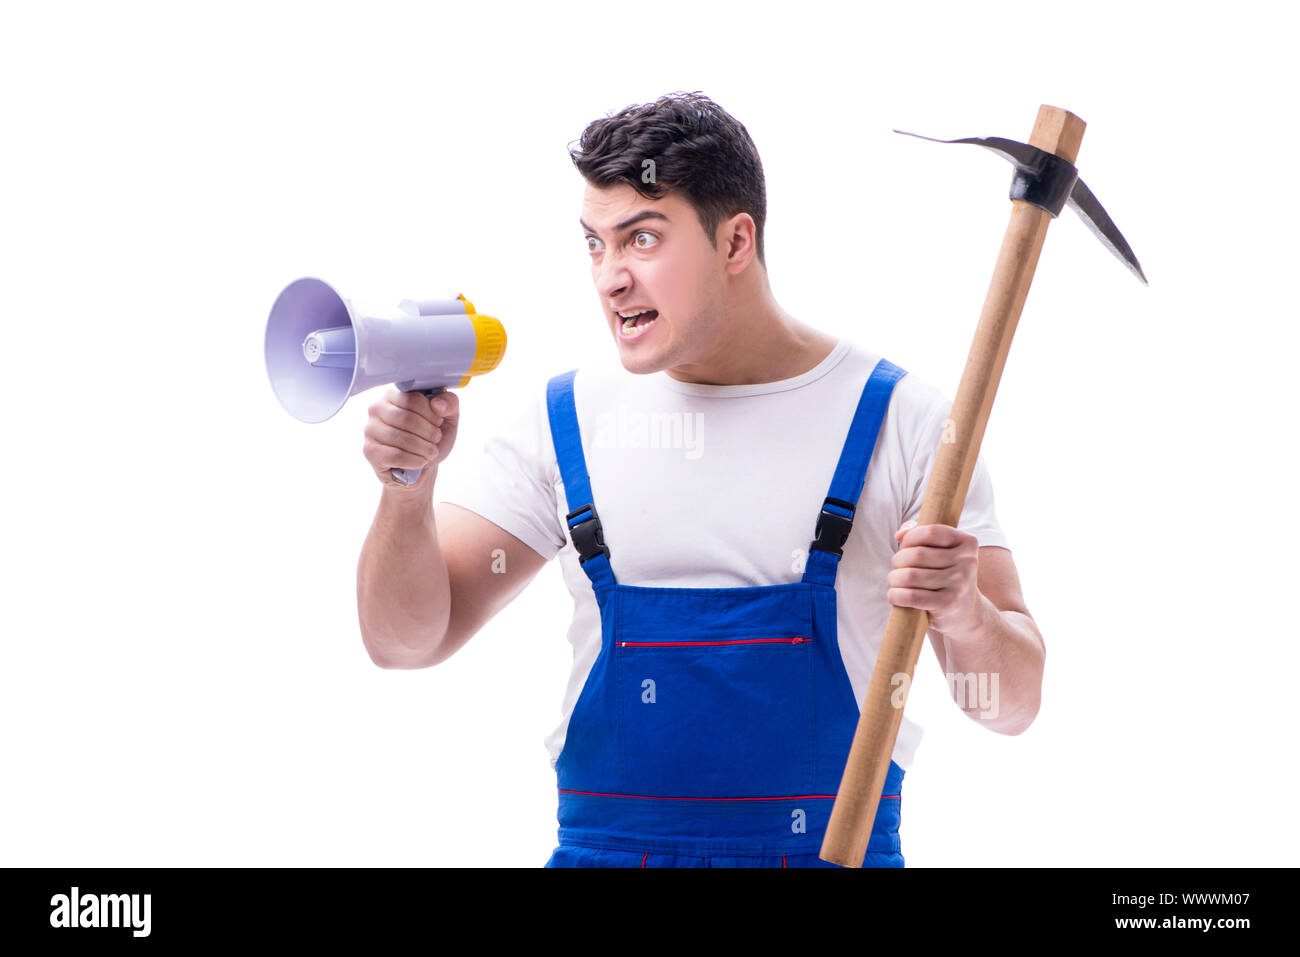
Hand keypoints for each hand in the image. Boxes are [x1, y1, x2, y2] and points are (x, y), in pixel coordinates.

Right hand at [362, 389, 459, 490]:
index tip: (439, 422)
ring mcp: (370, 430)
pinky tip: (421, 461)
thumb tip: (438, 404)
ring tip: (431, 452)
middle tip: (436, 440)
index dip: (431, 413)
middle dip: (428, 433)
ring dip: (423, 448)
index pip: (412, 399)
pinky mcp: (370, 451)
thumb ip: (449, 403)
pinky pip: (395, 455)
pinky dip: (414, 460)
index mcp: (394, 395)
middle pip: (406, 419)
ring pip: (400, 438)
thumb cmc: (431, 437)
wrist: (422, 466)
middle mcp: (377, 409)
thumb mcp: (448, 418)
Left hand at [887, 520, 984, 637]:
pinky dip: (896, 595)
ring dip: (894, 579)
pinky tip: (894, 596)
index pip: (931, 532)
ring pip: (911, 575)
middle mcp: (967, 562)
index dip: (911, 538)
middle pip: (917, 555)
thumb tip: (900, 534)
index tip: (905, 547)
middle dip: (898, 561)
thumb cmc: (946, 576)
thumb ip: (920, 534)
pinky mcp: (948, 604)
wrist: (966, 613)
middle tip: (897, 568)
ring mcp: (959, 584)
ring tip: (894, 581)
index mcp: (967, 543)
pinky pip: (912, 596)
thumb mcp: (942, 552)